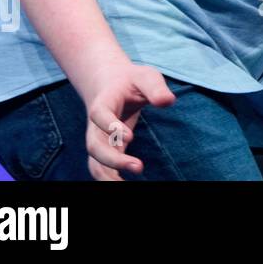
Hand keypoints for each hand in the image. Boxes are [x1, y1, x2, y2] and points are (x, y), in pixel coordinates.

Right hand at [82, 63, 176, 179]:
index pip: (100, 115)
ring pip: (95, 161)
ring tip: (126, 186)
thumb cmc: (132, 80)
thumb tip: (168, 101)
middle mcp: (96, 124)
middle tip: (138, 167)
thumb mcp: (146, 76)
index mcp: (104, 102)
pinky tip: (124, 185)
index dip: (111, 127)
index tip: (130, 137)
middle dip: (113, 159)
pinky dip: (109, 177)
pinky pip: (102, 167)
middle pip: (94, 145)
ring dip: (108, 175)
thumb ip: (156, 88)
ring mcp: (99, 138)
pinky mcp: (107, 148)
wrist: (113, 84)